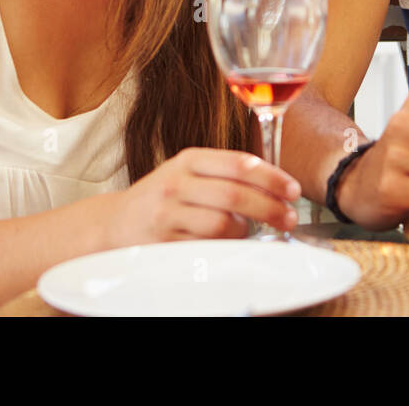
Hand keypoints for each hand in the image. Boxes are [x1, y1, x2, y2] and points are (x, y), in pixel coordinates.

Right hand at [106, 148, 300, 244]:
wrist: (115, 222)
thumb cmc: (163, 197)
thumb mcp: (189, 173)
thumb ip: (226, 174)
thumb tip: (275, 186)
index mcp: (189, 160)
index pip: (238, 163)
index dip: (271, 177)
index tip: (293, 190)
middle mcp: (177, 182)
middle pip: (235, 194)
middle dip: (269, 207)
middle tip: (289, 217)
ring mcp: (168, 213)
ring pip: (222, 223)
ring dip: (245, 231)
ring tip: (248, 231)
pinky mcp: (163, 242)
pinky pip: (206, 247)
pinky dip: (225, 248)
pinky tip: (227, 244)